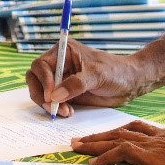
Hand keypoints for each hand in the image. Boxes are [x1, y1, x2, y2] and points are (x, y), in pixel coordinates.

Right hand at [25, 38, 158, 115]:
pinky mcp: (66, 94)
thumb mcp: (96, 75)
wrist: (130, 83)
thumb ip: (75, 84)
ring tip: (65, 112)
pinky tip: (69, 112)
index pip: (41, 65)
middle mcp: (59, 65)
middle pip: (35, 78)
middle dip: (41, 94)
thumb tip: (54, 96)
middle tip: (52, 108)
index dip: (43, 80)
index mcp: (63, 52)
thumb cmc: (116, 71)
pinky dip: (56, 109)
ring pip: (41, 92)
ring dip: (49, 104)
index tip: (51, 95)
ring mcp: (61, 80)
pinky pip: (52, 102)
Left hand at [73, 120, 164, 164]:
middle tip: (80, 140)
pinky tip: (92, 163)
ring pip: (115, 139)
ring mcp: (152, 145)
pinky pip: (120, 154)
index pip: (136, 128)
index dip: (118, 132)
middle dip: (99, 136)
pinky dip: (104, 157)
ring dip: (94, 143)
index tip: (106, 135)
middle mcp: (156, 136)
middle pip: (120, 131)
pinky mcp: (150, 156)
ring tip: (77, 147)